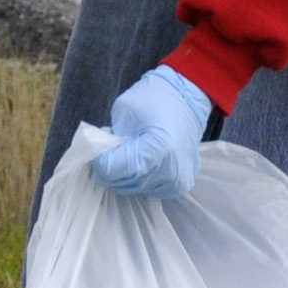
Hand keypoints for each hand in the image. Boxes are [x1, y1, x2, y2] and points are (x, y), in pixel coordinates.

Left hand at [91, 66, 212, 198]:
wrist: (187, 98)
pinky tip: (143, 161)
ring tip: (130, 151)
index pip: (112, 171)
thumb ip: (109, 138)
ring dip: (125, 174)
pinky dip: (140, 178)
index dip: (100, 160)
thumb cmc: (154, 98)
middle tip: (114, 148)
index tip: (101, 147)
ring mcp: (177, 181)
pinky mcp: (181, 185)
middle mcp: (170, 171)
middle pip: (122, 184)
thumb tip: (100, 158)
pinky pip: (149, 190)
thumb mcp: (123, 110)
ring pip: (134, 189)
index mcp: (157, 149)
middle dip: (111, 168)